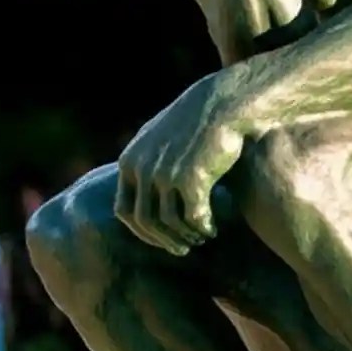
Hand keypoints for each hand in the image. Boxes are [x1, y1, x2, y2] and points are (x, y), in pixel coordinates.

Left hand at [115, 76, 244, 255]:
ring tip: (203, 237)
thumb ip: (149, 163)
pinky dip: (203, 228)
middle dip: (164, 241)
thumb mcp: (163, 138)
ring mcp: (164, 173)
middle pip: (144, 221)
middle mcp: (141, 168)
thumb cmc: (198, 120)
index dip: (142, 232)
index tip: (162, 239)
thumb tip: (146, 195)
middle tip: (184, 250)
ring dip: (187, 236)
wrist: (226, 100)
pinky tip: (214, 228)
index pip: (124, 211)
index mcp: (130, 160)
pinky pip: (194, 217)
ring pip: (169, 223)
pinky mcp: (191, 178)